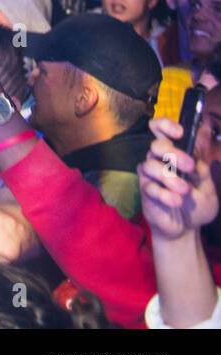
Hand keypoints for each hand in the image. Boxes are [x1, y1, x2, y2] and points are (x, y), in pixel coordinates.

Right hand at [138, 117, 219, 239]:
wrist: (187, 229)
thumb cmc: (196, 205)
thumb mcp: (208, 189)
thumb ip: (203, 172)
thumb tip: (198, 158)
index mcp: (175, 154)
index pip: (161, 130)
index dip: (166, 125)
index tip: (179, 132)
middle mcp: (160, 161)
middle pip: (156, 145)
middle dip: (173, 153)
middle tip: (189, 166)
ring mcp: (151, 176)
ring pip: (150, 165)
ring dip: (169, 177)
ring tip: (185, 190)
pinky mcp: (146, 191)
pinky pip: (150, 187)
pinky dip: (166, 194)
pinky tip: (177, 201)